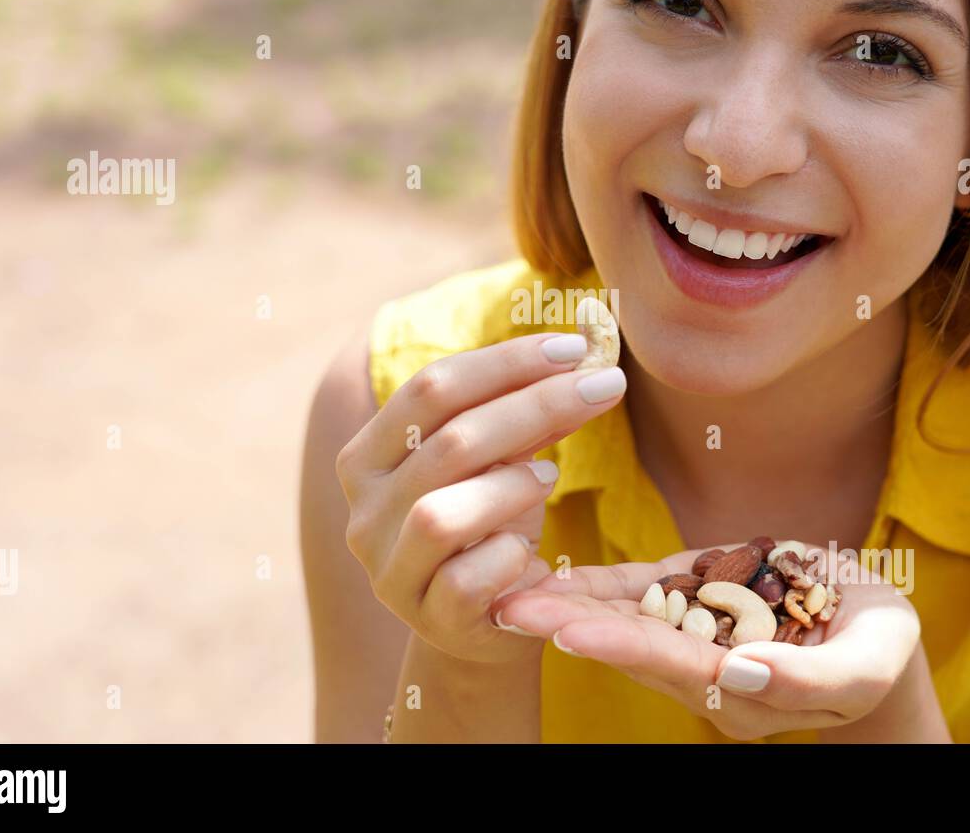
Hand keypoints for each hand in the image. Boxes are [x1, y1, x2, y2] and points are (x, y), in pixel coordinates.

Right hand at [336, 332, 626, 663]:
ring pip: (439, 516)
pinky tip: (527, 549)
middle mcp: (364, 512)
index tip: (574, 348)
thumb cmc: (492, 520)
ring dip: (510, 487)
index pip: (430, 389)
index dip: (506, 362)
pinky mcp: (428, 622)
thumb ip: (524, 411)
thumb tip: (580, 354)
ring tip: (551, 476)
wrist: (488, 615)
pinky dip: (507, 556)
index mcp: (368, 456)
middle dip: (535, 406)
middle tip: (605, 386)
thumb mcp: (502, 459)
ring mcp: (390, 572)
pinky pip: (465, 582)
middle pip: (448, 442)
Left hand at [493, 544, 925, 739]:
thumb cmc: (879, 652)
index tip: (571, 632)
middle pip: (631, 645)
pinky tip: (551, 574)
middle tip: (508, 609)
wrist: (874, 633)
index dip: (623, 646)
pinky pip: (638, 594)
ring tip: (508, 590)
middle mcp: (705, 670)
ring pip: (623, 619)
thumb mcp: (867, 665)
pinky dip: (594, 585)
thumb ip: (812, 678)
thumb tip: (745, 672)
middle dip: (570, 624)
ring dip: (566, 603)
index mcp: (744, 690)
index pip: (676, 665)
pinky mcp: (693, 599)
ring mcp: (695, 633)